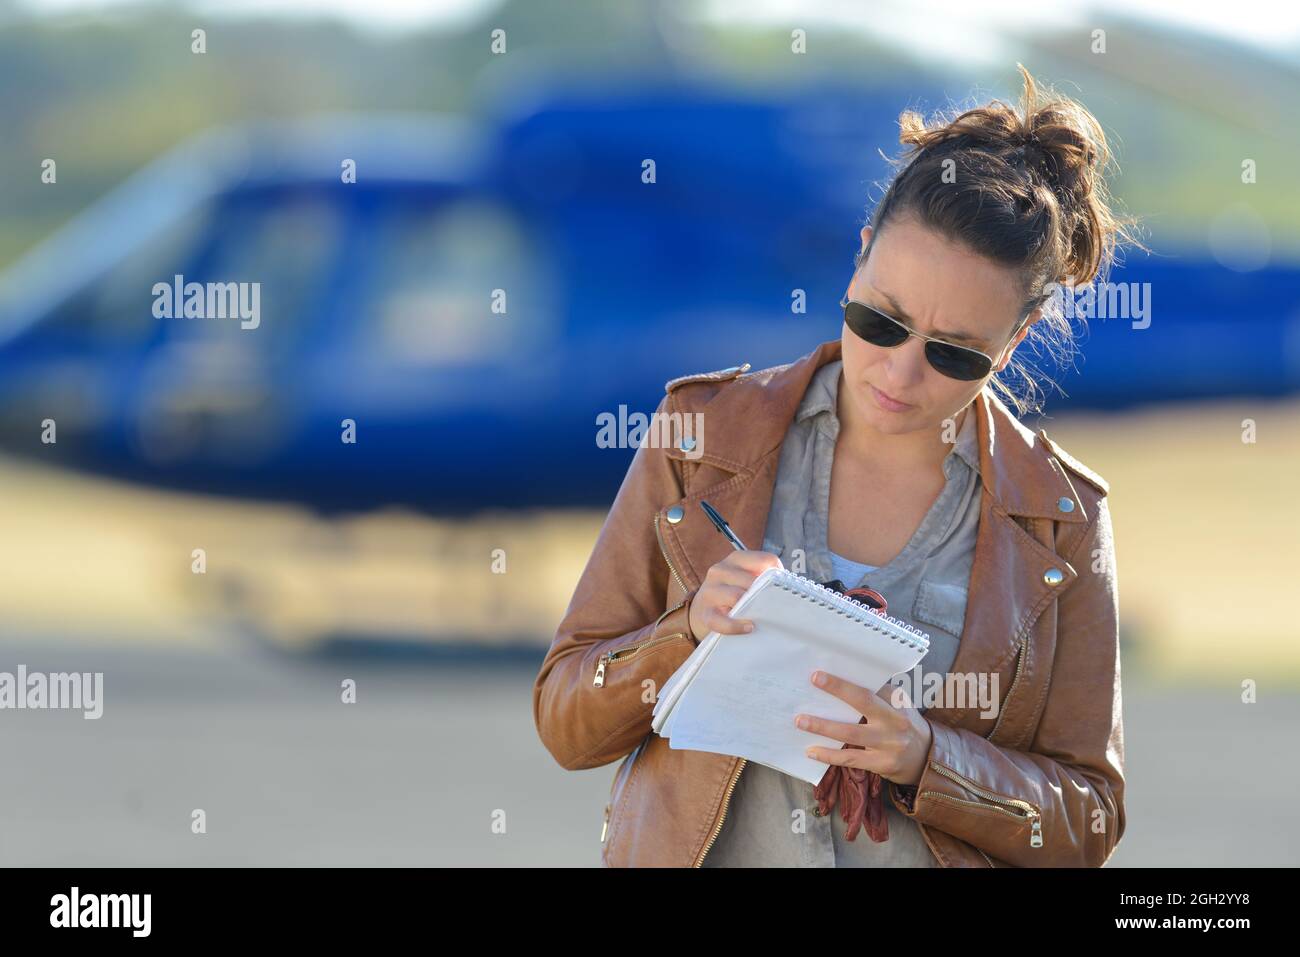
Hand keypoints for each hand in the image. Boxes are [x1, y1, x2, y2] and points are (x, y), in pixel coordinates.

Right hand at [686, 549, 781, 643]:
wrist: (701, 611)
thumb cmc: (731, 594)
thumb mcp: (744, 579)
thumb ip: (763, 577)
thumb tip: (785, 585)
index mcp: (735, 559)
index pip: (765, 560)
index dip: (778, 575)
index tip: (781, 588)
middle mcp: (720, 570)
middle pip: (751, 580)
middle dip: (765, 595)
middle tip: (774, 607)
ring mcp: (710, 591)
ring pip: (737, 597)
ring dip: (751, 609)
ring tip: (761, 618)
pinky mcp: (705, 613)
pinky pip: (722, 621)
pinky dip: (737, 626)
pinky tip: (749, 628)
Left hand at [796, 671, 933, 786]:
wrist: (927, 759)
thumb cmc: (903, 726)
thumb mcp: (898, 707)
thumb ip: (878, 695)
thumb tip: (843, 680)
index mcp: (897, 701)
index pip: (872, 684)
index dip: (850, 677)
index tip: (826, 669)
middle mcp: (895, 719)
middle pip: (864, 700)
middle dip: (839, 689)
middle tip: (815, 679)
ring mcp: (889, 743)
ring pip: (851, 732)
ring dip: (823, 726)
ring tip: (801, 721)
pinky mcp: (882, 763)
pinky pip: (850, 758)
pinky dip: (829, 755)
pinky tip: (811, 751)